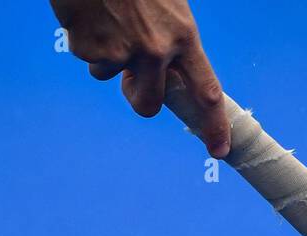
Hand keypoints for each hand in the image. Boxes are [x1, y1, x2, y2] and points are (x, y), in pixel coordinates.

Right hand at [50, 0, 229, 156]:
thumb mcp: (166, 4)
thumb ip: (170, 41)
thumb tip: (163, 76)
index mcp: (183, 36)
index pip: (207, 92)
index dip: (214, 125)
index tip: (219, 150)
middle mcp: (156, 50)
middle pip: (148, 105)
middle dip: (137, 97)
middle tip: (130, 78)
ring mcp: (122, 52)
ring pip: (110, 76)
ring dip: (106, 55)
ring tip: (107, 18)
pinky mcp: (90, 50)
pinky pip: (88, 58)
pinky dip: (86, 39)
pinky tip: (90, 14)